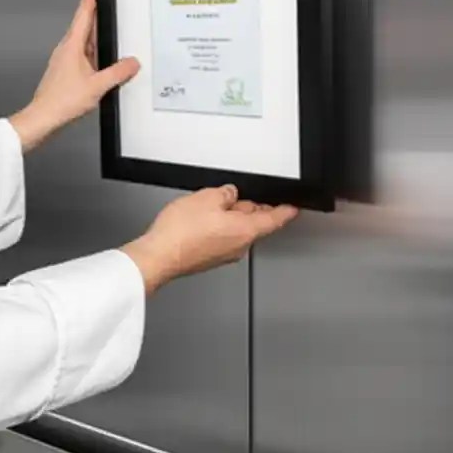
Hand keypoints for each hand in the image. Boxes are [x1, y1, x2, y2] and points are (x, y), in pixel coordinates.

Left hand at [9, 0, 140, 151]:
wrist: (43, 118)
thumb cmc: (62, 101)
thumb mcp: (98, 86)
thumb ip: (118, 73)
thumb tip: (131, 63)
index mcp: (71, 46)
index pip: (83, 16)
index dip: (90, 1)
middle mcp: (66, 51)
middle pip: (83, 28)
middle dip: (96, 17)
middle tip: (105, 6)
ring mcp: (65, 62)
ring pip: (83, 44)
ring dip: (96, 38)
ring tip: (109, 33)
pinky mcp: (65, 73)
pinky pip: (83, 58)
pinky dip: (94, 55)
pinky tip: (102, 63)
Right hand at [120, 185, 298, 294]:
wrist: (159, 256)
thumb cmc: (181, 233)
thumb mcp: (206, 198)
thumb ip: (225, 193)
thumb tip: (229, 194)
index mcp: (246, 231)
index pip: (276, 219)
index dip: (286, 210)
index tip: (293, 207)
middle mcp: (239, 246)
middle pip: (255, 225)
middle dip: (250, 210)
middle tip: (241, 197)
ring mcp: (224, 255)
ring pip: (236, 232)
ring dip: (230, 219)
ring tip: (212, 207)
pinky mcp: (209, 259)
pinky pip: (221, 240)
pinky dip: (217, 229)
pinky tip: (200, 222)